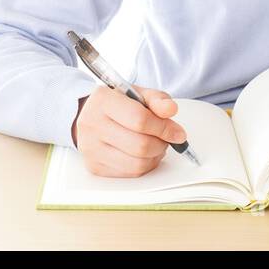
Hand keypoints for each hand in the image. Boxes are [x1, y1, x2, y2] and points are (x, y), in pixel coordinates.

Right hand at [71, 84, 188, 177]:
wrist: (91, 115)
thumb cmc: (118, 104)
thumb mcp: (138, 94)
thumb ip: (157, 99)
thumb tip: (171, 110)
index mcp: (102, 100)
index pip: (140, 120)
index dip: (164, 128)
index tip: (178, 133)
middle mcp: (91, 124)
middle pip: (140, 145)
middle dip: (161, 144)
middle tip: (167, 139)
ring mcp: (90, 148)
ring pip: (136, 164)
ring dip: (154, 157)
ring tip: (156, 146)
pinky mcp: (94, 166)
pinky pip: (129, 174)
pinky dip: (144, 166)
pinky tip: (144, 155)